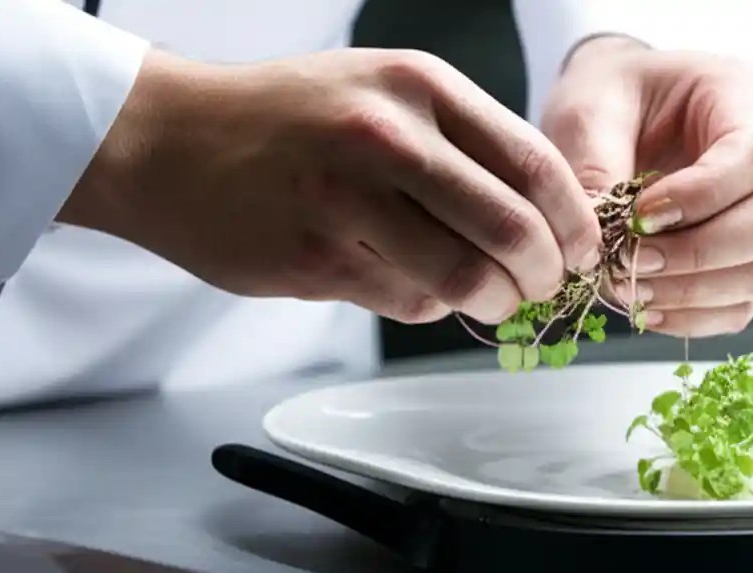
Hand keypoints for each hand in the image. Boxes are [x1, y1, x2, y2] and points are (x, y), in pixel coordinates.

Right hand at [58, 48, 600, 324]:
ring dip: (495, 302)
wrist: (169, 139)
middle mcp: (387, 137)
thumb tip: (545, 215)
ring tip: (492, 298)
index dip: (575, 221)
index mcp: (418, 86)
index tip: (583, 250)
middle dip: (546, 275)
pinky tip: (414, 284)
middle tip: (545, 287)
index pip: (535, 162)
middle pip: (513, 229)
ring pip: (466, 278)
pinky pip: (409, 302)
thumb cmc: (289, 120)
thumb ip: (463, 141)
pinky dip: (430, 305)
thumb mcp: (383, 92)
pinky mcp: (314, 258)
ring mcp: (346, 200)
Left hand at [542, 37, 752, 336]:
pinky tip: (647, 311)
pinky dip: (696, 316)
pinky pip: (744, 302)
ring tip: (630, 290)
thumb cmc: (613, 95)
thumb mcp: (590, 108)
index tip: (640, 217)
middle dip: (698, 255)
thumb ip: (595, 165)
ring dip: (694, 292)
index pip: (752, 157)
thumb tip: (597, 241)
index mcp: (749, 96)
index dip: (700, 197)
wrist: (622, 110)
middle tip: (631, 264)